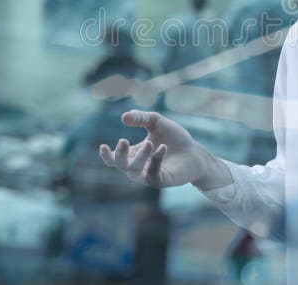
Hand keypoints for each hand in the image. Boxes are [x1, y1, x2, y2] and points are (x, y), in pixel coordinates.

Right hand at [99, 110, 229, 189]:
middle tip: (123, 140)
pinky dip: (156, 160)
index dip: (106, 156)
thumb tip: (123, 117)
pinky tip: (162, 147)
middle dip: (119, 155)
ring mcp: (149, 175)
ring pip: (135, 172)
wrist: (195, 152)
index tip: (102, 146)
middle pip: (121, 165)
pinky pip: (153, 174)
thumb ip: (140, 118)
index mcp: (133, 155)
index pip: (114, 159)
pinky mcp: (162, 180)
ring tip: (150, 143)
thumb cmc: (174, 138)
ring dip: (140, 157)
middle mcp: (138, 167)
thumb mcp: (156, 122)